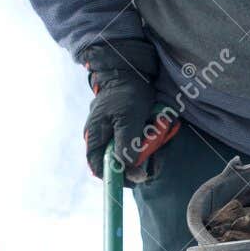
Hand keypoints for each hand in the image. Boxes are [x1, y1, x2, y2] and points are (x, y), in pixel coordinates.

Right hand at [81, 41, 175, 179]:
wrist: (130, 71)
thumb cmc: (127, 94)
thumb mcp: (128, 120)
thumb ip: (126, 146)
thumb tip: (128, 170)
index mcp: (95, 138)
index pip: (99, 169)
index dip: (117, 178)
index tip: (136, 178)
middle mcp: (100, 138)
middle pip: (115, 163)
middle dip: (135, 163)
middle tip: (152, 157)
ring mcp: (111, 132)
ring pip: (127, 153)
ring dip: (142, 150)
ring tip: (154, 137)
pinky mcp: (122, 127)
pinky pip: (133, 142)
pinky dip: (144, 141)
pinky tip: (152, 130)